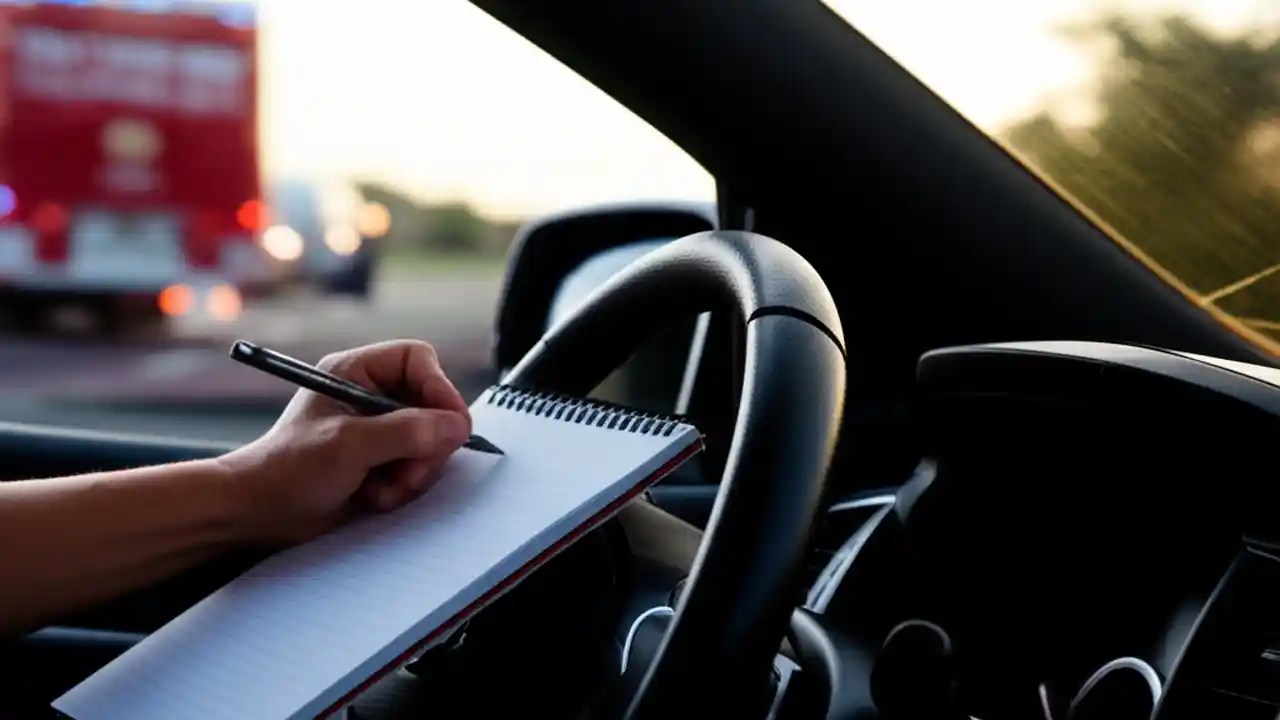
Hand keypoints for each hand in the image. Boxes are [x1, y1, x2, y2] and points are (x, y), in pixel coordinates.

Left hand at [218, 340, 472, 545]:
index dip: (439, 388)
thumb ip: (405, 432)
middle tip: (407, 470)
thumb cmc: (288, 470)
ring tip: (382, 487)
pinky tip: (374, 496)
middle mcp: (372, 396)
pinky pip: (419, 467)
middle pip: (433, 405)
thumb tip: (456, 425)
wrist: (259, 514)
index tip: (450, 424)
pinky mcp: (383, 461)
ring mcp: (380, 430)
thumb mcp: (348, 446)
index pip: (419, 361)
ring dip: (414, 471)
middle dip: (426, 444)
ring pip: (431, 441)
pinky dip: (403, 487)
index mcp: (357, 372)